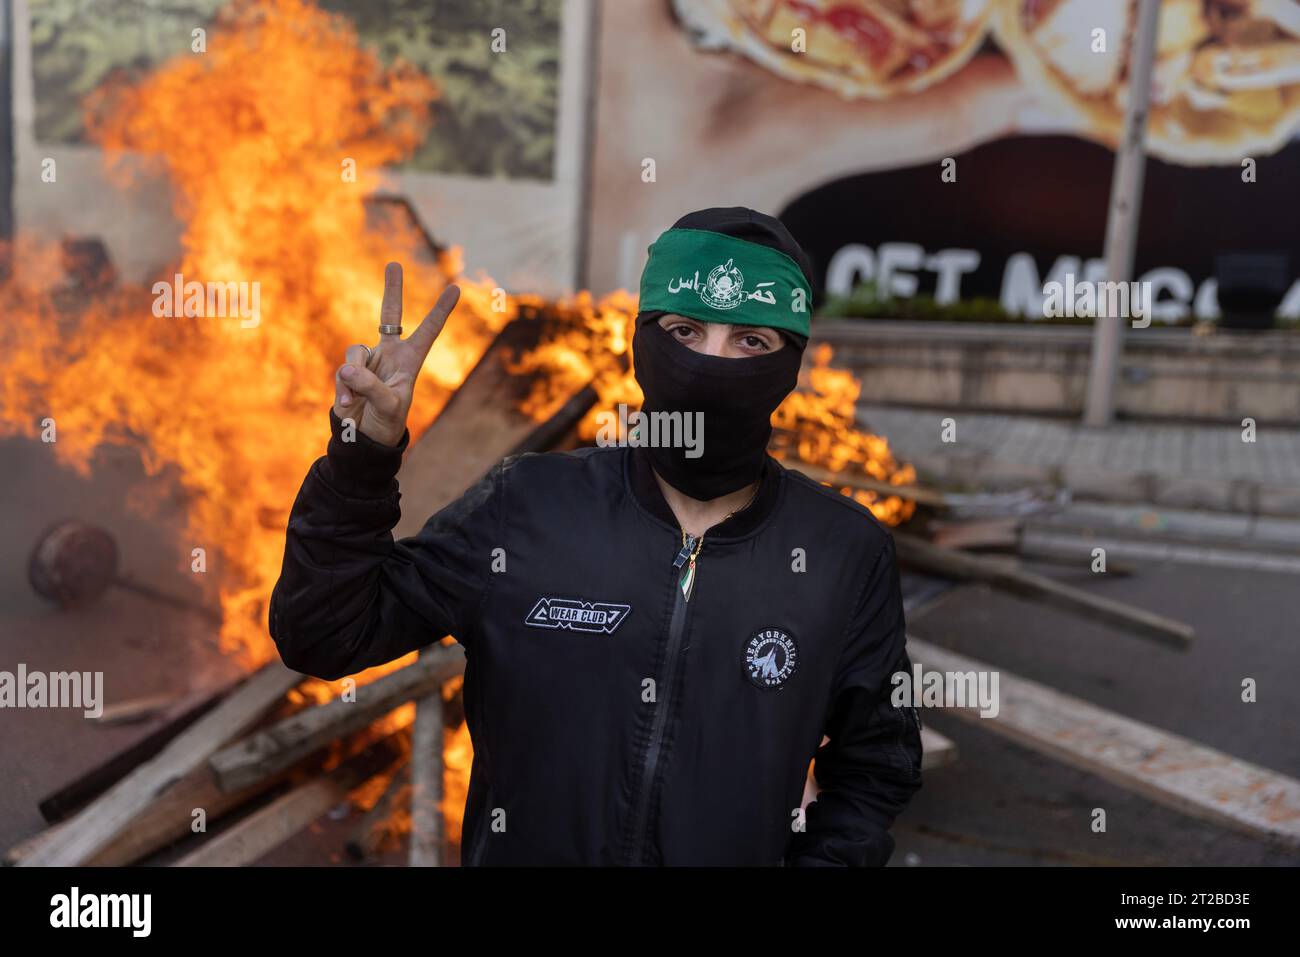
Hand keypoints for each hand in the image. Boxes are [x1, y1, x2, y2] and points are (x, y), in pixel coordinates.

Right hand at [334, 262, 459, 446]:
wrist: (363, 437)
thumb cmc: (386, 424)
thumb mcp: (387, 407)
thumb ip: (370, 386)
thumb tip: (348, 368)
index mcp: (410, 361)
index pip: (428, 331)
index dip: (440, 311)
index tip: (455, 288)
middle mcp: (390, 355)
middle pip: (390, 315)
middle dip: (392, 290)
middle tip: (394, 264)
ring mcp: (368, 360)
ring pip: (355, 353)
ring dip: (354, 377)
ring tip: (356, 400)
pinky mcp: (349, 370)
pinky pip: (343, 370)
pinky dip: (344, 388)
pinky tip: (348, 404)